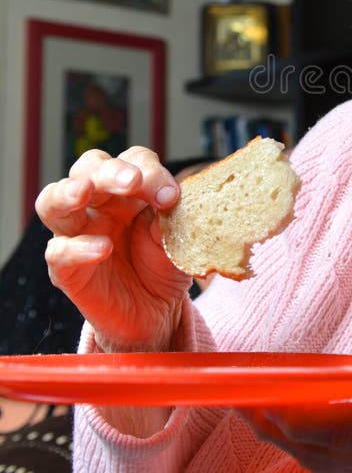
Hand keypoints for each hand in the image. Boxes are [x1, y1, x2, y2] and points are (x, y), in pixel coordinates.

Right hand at [36, 146, 190, 352]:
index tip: (172, 195)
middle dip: (110, 171)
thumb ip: (173, 214)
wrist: (156, 313)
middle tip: (132, 182)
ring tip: (84, 191)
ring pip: (52, 201)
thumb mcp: (177, 236)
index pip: (133, 161)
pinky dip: (77, 247)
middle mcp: (98, 204)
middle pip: (89, 168)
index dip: (150, 170)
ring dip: (68, 192)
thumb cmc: (164, 264)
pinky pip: (58, 252)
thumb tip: (178, 193)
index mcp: (129, 189)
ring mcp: (77, 234)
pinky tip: (103, 248)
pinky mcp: (65, 269)